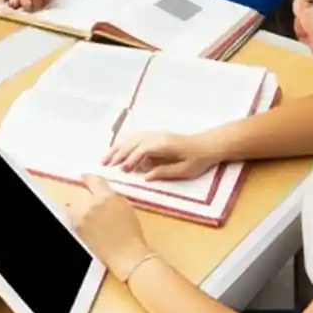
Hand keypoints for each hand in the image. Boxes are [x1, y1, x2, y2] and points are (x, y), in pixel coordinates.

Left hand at [67, 175, 151, 279]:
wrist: (126, 255)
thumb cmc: (131, 232)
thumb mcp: (124, 206)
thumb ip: (110, 195)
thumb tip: (99, 189)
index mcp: (106, 196)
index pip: (92, 180)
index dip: (88, 178)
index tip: (85, 177)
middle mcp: (91, 204)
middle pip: (80, 192)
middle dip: (84, 197)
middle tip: (91, 204)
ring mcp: (81, 217)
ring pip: (72, 204)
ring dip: (78, 207)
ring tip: (88, 215)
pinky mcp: (76, 229)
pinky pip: (71, 217)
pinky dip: (76, 217)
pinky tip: (86, 224)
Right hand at [104, 131, 220, 180]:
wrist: (207, 145)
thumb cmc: (198, 160)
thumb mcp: (184, 170)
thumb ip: (164, 172)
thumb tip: (146, 177)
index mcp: (164, 144)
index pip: (142, 150)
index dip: (131, 159)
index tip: (123, 170)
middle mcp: (157, 137)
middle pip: (133, 142)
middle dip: (118, 153)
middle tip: (106, 165)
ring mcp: (155, 135)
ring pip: (131, 139)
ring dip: (117, 148)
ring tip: (106, 158)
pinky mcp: (155, 136)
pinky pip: (135, 138)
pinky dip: (124, 144)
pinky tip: (117, 150)